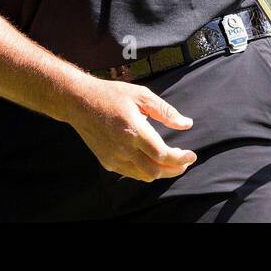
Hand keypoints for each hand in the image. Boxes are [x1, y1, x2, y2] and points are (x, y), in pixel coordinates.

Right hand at [64, 76, 197, 181]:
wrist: (79, 102)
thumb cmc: (111, 95)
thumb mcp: (141, 95)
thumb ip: (165, 111)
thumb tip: (186, 124)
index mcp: (133, 130)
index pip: (162, 154)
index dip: (180, 158)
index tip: (191, 156)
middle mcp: (123, 148)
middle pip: (155, 170)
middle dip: (174, 169)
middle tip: (184, 162)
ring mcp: (113, 157)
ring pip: (143, 176)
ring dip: (160, 172)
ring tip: (170, 163)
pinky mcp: (106, 161)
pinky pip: (131, 173)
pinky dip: (144, 171)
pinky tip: (150, 161)